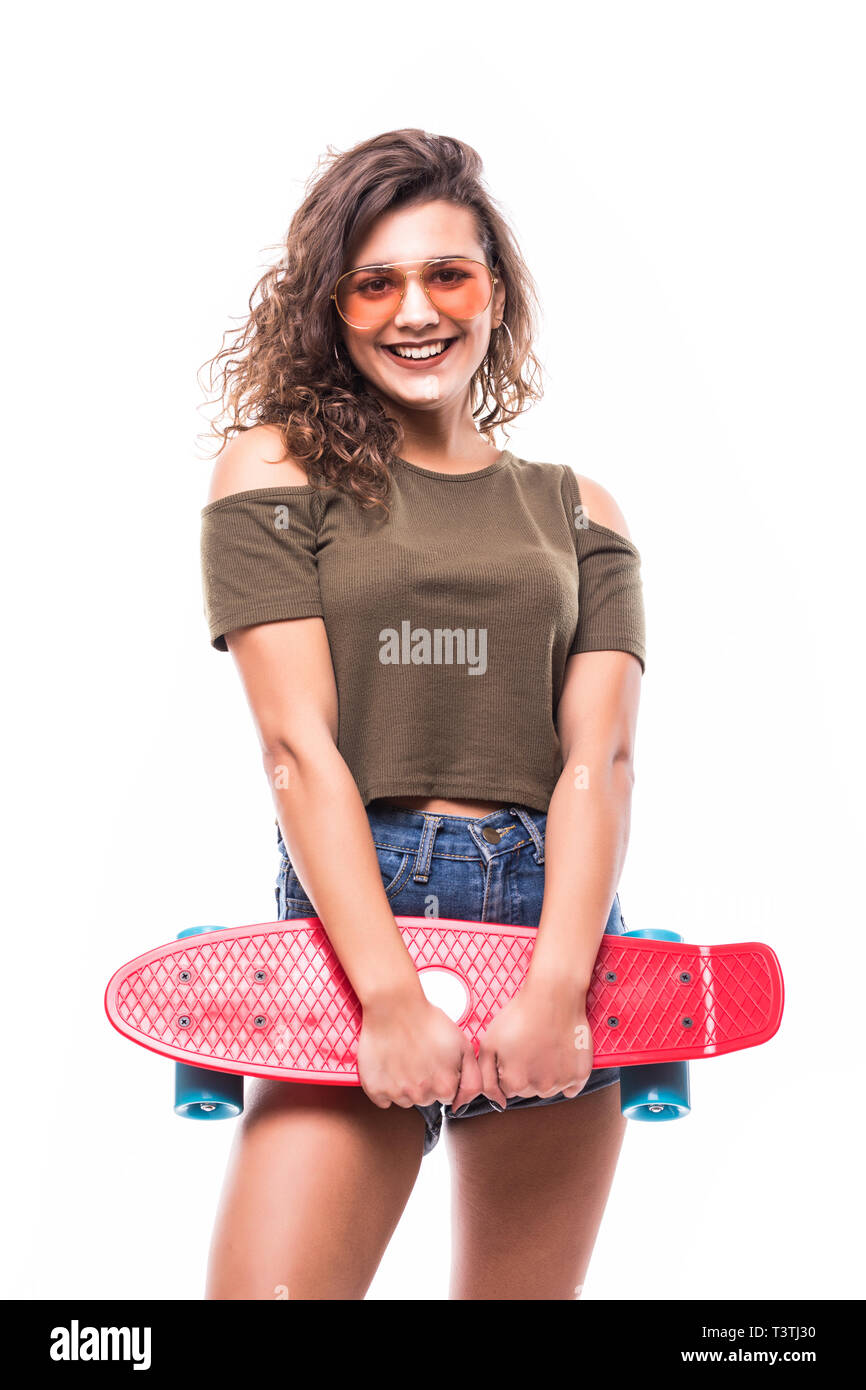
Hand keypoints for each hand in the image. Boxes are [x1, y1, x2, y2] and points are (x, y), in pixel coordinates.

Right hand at [357, 989, 483, 1110]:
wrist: (395, 1006)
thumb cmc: (427, 1021)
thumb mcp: (463, 1046)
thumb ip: (472, 1080)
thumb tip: (462, 1104)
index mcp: (445, 1087)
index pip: (447, 1096)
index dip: (442, 1077)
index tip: (435, 1062)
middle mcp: (422, 1095)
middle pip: (426, 1098)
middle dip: (424, 1082)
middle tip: (418, 1056)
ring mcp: (397, 1094)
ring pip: (404, 1099)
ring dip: (404, 1085)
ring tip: (403, 1057)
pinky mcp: (375, 1089)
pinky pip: (382, 1099)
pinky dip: (384, 1086)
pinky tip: (389, 1065)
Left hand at [476, 976, 593, 1107]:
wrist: (553, 996)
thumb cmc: (520, 1015)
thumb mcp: (489, 1042)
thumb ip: (486, 1078)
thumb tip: (497, 1103)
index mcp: (516, 1082)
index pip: (507, 1088)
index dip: (508, 1068)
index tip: (514, 1051)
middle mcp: (540, 1087)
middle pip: (528, 1090)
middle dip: (526, 1073)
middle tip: (529, 1046)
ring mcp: (562, 1082)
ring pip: (549, 1088)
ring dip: (545, 1074)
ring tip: (544, 1047)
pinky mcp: (581, 1074)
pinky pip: (572, 1087)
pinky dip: (566, 1075)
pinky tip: (560, 1056)